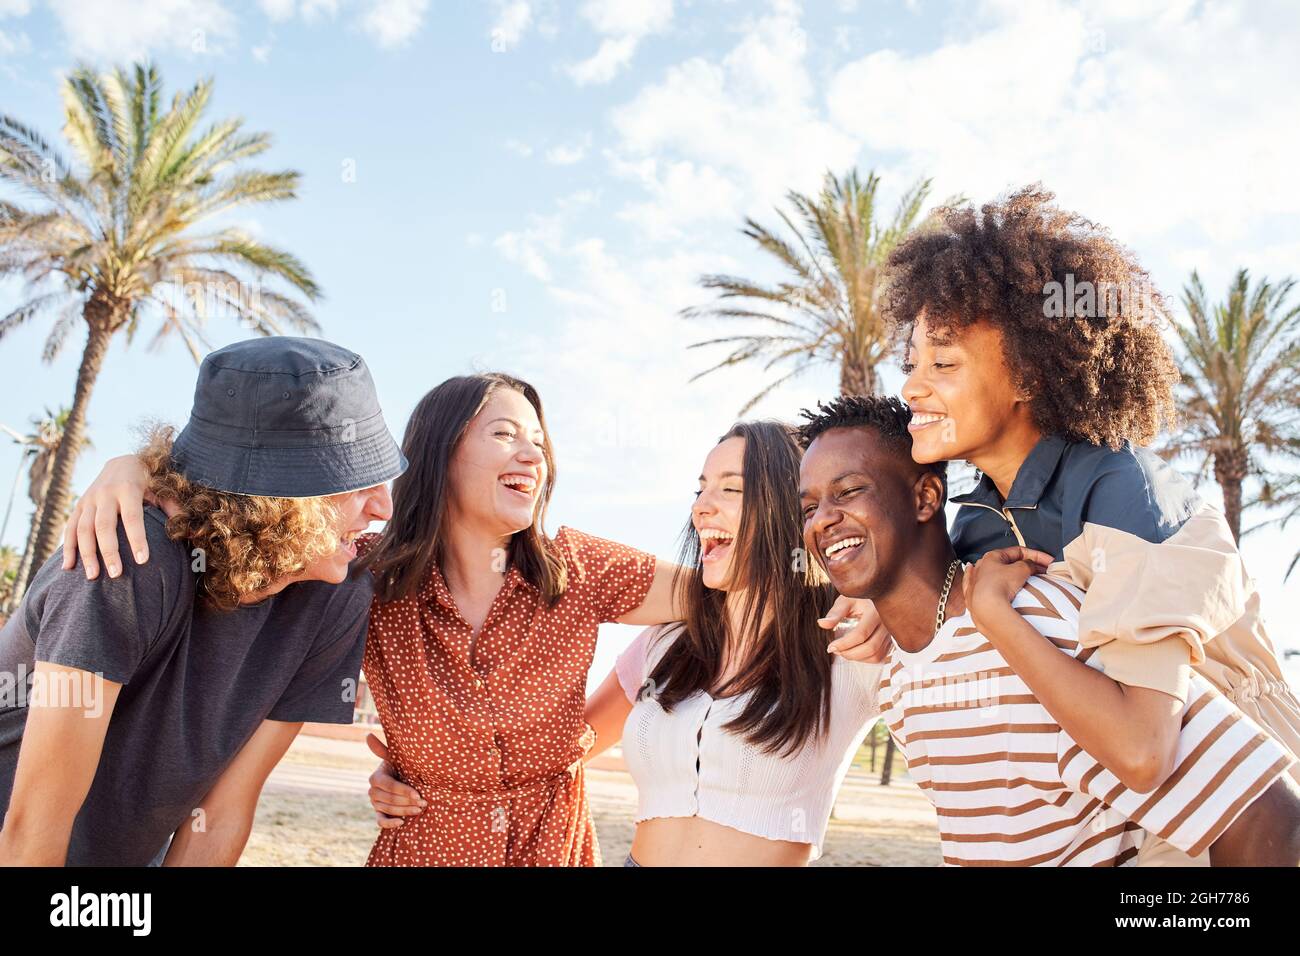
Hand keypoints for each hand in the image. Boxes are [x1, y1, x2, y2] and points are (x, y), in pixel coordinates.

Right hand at [61, 454, 160, 579]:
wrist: (122, 463)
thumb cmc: (148, 482)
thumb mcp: (162, 489)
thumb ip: (172, 508)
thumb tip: (188, 532)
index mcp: (128, 489)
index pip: (132, 517)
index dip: (137, 539)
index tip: (143, 560)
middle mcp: (105, 493)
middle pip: (104, 526)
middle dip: (109, 551)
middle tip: (115, 574)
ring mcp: (88, 500)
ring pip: (83, 529)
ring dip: (86, 554)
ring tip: (93, 577)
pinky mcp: (78, 506)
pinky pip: (70, 528)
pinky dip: (68, 548)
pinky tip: (68, 567)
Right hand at [365, 732, 423, 828]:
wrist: (401, 778)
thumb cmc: (400, 766)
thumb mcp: (395, 757)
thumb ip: (383, 749)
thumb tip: (367, 735)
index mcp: (376, 777)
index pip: (390, 786)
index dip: (404, 791)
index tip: (418, 794)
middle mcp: (372, 791)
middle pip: (390, 800)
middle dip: (408, 802)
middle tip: (424, 803)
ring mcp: (374, 803)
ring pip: (389, 810)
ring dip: (405, 811)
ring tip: (420, 809)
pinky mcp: (378, 813)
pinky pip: (380, 822)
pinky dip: (390, 824)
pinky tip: (402, 822)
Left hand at [819, 595, 893, 662]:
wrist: (876, 594)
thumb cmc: (859, 598)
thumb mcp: (846, 601)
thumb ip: (835, 613)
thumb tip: (821, 623)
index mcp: (875, 612)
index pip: (861, 634)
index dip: (844, 644)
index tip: (830, 647)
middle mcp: (887, 624)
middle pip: (870, 648)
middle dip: (850, 654)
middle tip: (835, 650)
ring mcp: (890, 634)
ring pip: (876, 655)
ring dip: (857, 658)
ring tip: (843, 651)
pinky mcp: (890, 641)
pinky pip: (880, 657)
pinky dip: (865, 659)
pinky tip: (854, 651)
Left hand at [961, 547, 1053, 634]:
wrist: (986, 608)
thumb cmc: (999, 586)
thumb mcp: (1021, 570)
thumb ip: (1028, 564)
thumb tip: (1031, 564)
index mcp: (992, 556)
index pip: (1018, 551)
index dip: (1036, 555)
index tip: (1048, 562)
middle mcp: (981, 566)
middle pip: (1008, 563)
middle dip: (1025, 566)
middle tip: (1041, 572)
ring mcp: (976, 581)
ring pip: (994, 574)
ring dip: (1009, 574)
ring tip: (1023, 580)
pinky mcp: (973, 595)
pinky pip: (981, 585)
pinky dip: (987, 581)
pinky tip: (986, 577)